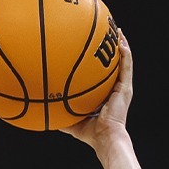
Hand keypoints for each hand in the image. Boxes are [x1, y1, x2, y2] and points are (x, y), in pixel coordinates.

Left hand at [62, 29, 133, 149]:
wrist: (105, 138)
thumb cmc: (90, 134)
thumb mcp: (71, 120)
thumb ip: (59, 114)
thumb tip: (42, 110)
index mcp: (105, 94)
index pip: (104, 74)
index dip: (101, 62)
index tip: (94, 49)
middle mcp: (116, 89)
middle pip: (115, 64)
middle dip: (112, 48)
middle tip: (107, 33)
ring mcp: (123, 88)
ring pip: (125, 61)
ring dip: (122, 45)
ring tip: (118, 30)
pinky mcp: (126, 88)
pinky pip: (127, 66)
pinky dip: (125, 54)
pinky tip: (121, 42)